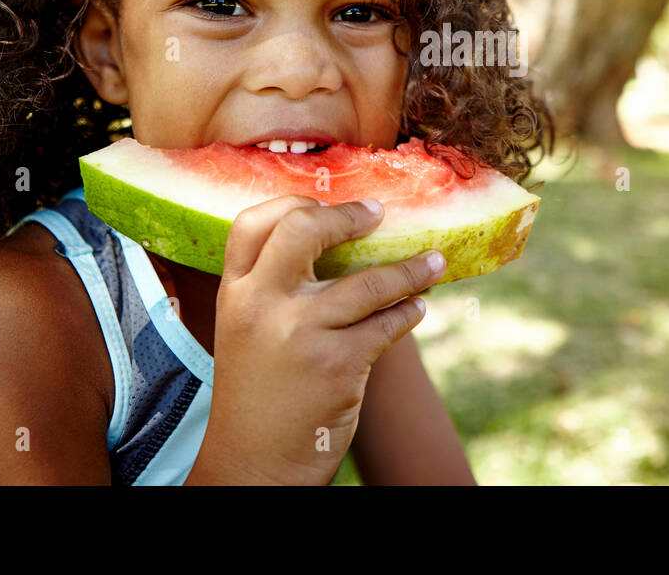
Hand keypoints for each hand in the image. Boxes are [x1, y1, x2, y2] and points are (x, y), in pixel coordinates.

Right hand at [185, 195, 445, 484]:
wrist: (253, 464)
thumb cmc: (259, 393)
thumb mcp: (247, 332)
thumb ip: (277, 289)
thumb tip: (346, 242)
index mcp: (235, 294)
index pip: (253, 223)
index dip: (294, 203)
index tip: (329, 204)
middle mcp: (262, 306)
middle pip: (305, 230)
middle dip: (349, 215)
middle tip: (378, 213)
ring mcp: (300, 333)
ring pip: (369, 282)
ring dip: (411, 270)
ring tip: (433, 264)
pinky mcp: (337, 364)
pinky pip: (388, 325)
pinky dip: (410, 314)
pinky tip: (417, 310)